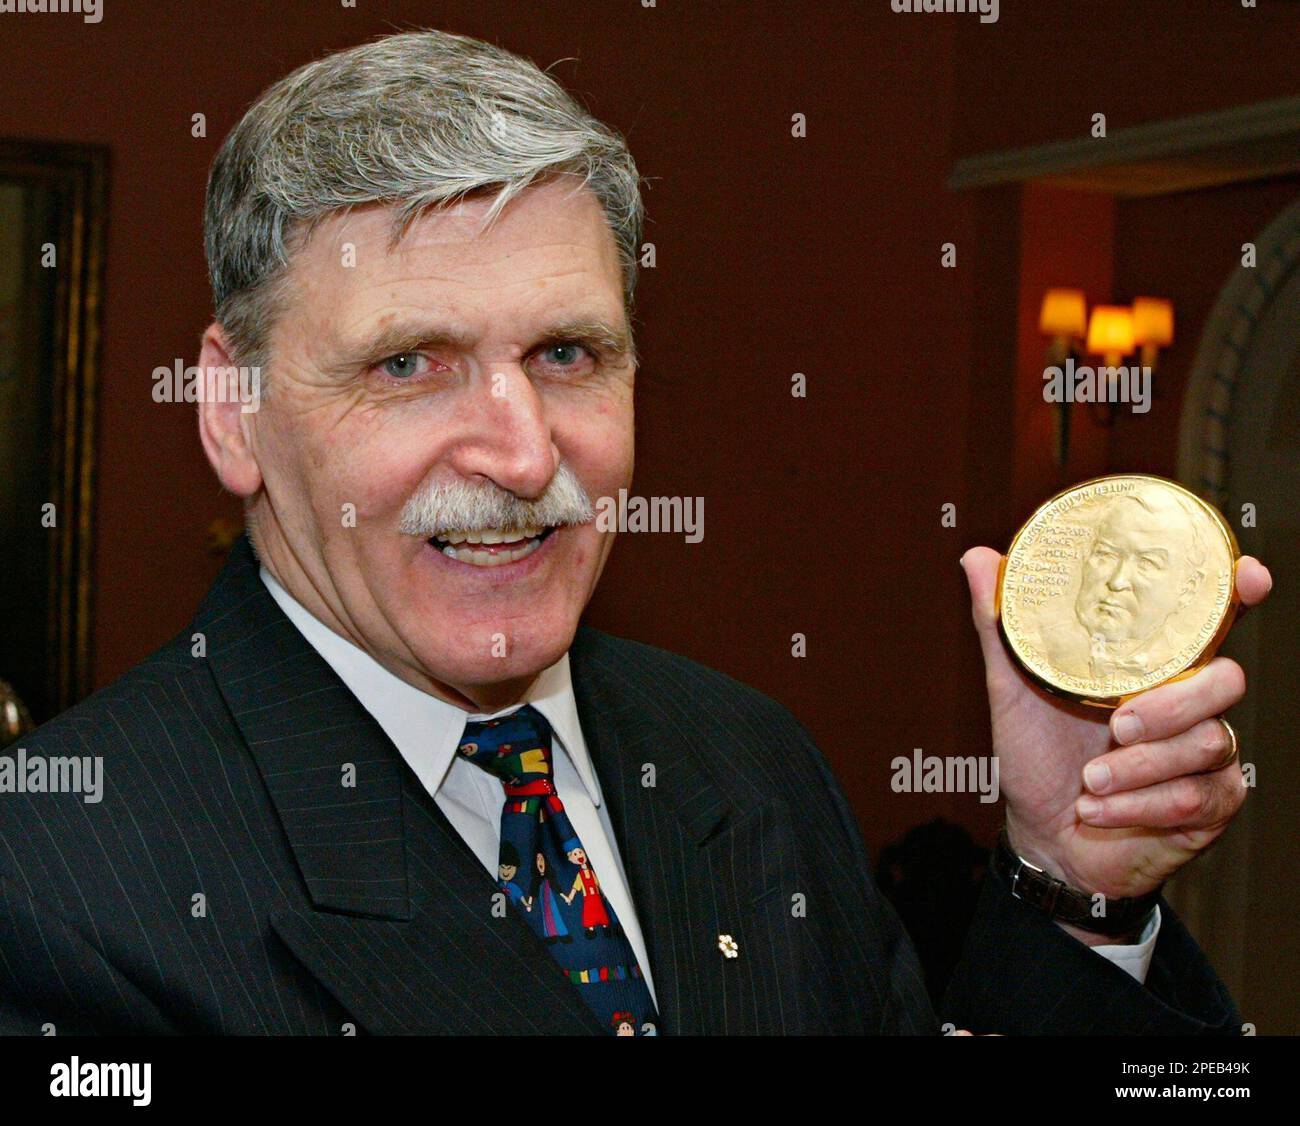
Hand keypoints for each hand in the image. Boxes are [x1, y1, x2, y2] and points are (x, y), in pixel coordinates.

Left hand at [960, 547, 1270, 903]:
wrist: (1042, 838)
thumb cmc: (1036, 757)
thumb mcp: (1011, 689)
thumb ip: (1000, 625)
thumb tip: (977, 559)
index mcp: (1148, 665)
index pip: (1208, 619)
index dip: (1235, 592)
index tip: (1248, 576)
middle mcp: (1188, 702)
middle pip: (1225, 679)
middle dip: (1170, 706)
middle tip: (1117, 726)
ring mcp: (1206, 752)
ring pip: (1207, 743)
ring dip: (1138, 769)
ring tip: (1090, 780)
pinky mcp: (1213, 802)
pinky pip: (1197, 796)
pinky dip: (1139, 805)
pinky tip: (1101, 809)